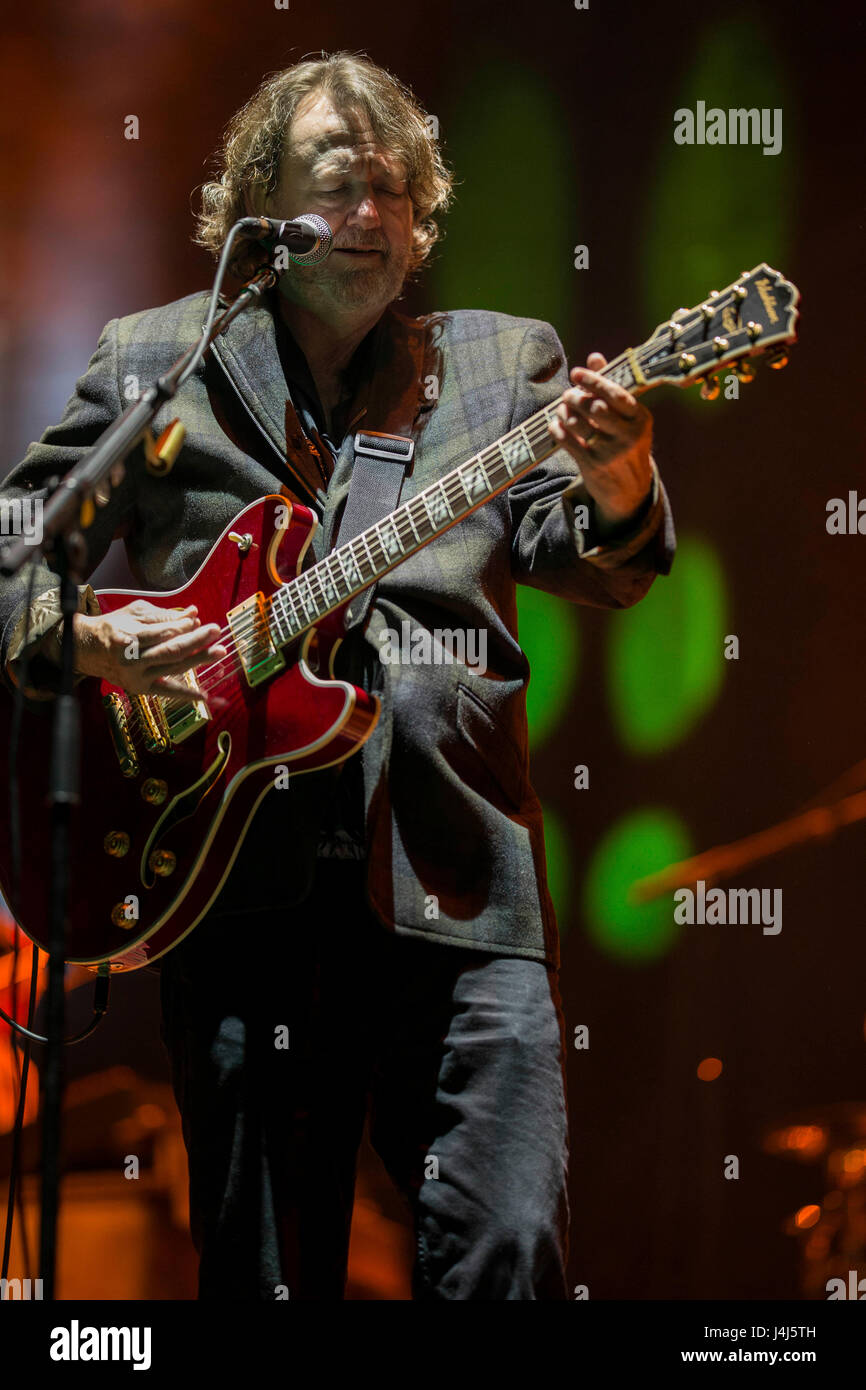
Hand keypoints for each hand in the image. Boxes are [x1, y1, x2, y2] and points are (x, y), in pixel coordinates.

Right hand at [70, 600, 226, 702]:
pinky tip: (204, 695)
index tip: (199, 621)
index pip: (162, 632)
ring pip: (173, 668)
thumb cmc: (114, 627)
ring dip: (199, 660)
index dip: (183, 626)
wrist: (88, 650)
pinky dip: (186, 694)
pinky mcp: (140, 689)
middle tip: (215, 631)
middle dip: (196, 640)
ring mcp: (136, 677)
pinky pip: (167, 692)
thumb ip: (165, 615)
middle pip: (170, 650)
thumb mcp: (135, 614)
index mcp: (127, 637)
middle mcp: (131, 660)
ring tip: (219, 651)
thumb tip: (194, 614)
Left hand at [548, 352, 653, 532]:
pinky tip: (556, 425)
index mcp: (640, 418)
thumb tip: (595, 357)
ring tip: (562, 409)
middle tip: (567, 395)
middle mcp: (628, 435)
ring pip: (578, 424)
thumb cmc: (626, 442)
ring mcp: (610, 452)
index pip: (615, 393)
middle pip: (595, 408)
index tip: (576, 373)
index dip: (593, 380)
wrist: (631, 488)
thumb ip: (610, 386)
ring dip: (564, 412)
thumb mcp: (627, 418)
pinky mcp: (593, 465)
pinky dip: (557, 430)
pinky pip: (567, 441)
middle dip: (576, 397)